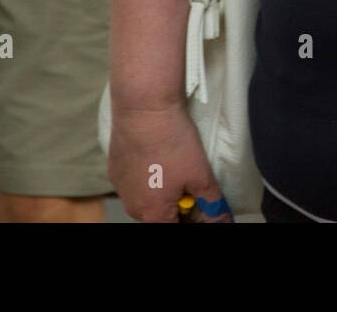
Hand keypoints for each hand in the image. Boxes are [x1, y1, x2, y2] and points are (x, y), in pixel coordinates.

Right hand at [107, 102, 232, 222]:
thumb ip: (212, 204)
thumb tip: (222, 221)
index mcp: (152, 214)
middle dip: (177, 206)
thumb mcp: (201, 175)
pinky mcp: (114, 168)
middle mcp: (132, 206)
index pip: (176, 229)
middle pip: (159, 217)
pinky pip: (134, 182)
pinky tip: (158, 157)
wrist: (143, 107)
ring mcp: (120, 187)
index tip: (201, 205)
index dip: (193, 219)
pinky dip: (147, 176)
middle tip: (192, 184)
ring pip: (146, 199)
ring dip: (162, 191)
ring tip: (175, 166)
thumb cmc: (171, 141)